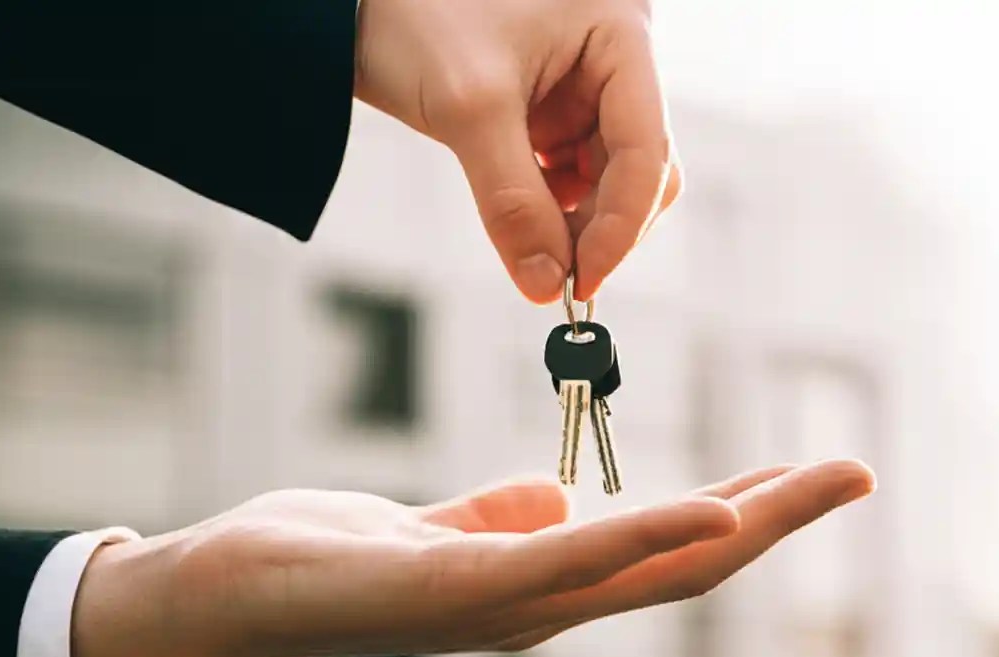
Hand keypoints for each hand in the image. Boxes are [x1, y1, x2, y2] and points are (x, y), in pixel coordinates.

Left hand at [70, 460, 872, 656]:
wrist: (229, 590)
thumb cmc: (329, 558)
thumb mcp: (433, 528)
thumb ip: (498, 520)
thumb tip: (558, 499)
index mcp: (543, 583)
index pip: (665, 547)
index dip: (745, 515)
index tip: (804, 474)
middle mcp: (543, 605)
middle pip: (686, 563)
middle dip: (781, 521)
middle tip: (860, 472)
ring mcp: (508, 606)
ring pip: (653, 567)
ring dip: (747, 524)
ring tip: (821, 482)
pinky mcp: (459, 589)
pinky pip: (571, 563)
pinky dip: (649, 536)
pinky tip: (712, 508)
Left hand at [353, 0, 683, 302]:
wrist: (352, 9)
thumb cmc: (413, 17)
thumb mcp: (469, 110)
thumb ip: (514, 202)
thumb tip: (548, 286)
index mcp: (621, 33)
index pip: (646, 147)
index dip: (623, 224)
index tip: (584, 282)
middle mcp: (616, 57)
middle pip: (641, 167)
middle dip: (603, 227)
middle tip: (560, 279)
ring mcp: (586, 84)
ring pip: (609, 179)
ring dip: (578, 224)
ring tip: (535, 250)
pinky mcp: (555, 109)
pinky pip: (574, 176)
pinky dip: (554, 209)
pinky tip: (526, 221)